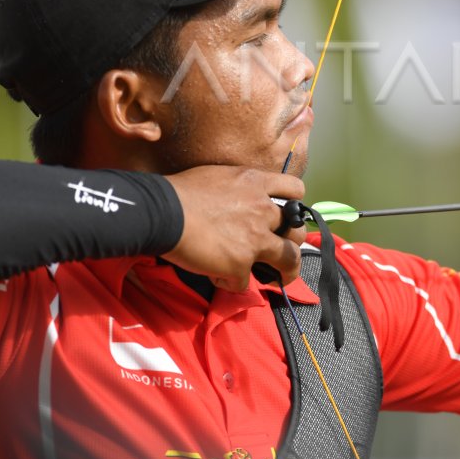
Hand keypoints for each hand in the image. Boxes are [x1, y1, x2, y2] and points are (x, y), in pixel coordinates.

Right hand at [162, 166, 307, 291]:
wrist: (162, 213)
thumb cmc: (180, 191)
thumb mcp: (219, 176)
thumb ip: (240, 189)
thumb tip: (238, 201)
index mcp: (257, 184)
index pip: (296, 189)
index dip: (295, 203)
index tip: (287, 214)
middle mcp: (263, 210)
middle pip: (297, 230)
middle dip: (294, 241)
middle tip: (285, 249)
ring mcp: (255, 239)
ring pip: (289, 259)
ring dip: (287, 271)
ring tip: (281, 278)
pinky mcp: (240, 264)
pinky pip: (244, 282)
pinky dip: (231, 282)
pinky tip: (217, 277)